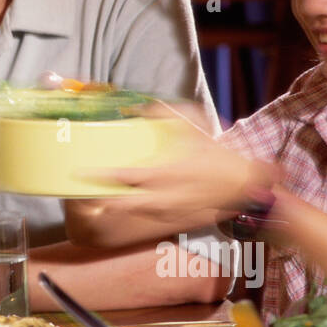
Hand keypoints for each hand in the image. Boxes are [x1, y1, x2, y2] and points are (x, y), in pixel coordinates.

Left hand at [89, 126, 279, 227]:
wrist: (246, 186)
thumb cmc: (219, 156)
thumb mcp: (195, 127)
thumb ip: (166, 113)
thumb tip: (140, 106)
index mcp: (166, 172)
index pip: (126, 176)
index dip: (103, 176)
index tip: (81, 173)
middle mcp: (165, 196)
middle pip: (123, 203)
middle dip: (100, 201)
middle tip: (81, 194)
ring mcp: (170, 212)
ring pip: (134, 213)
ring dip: (115, 209)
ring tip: (95, 202)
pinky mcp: (177, 220)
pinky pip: (150, 219)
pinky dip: (135, 214)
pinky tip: (123, 208)